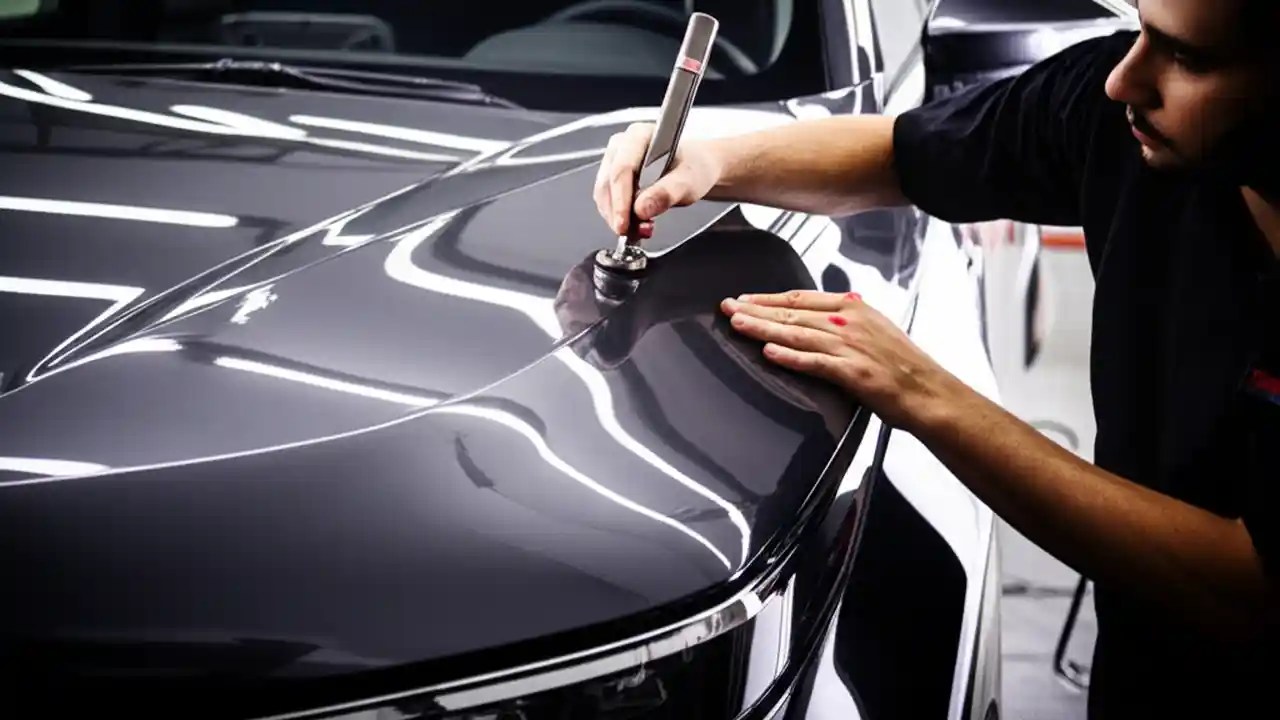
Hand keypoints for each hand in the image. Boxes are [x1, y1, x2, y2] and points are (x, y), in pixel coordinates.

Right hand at [593, 122, 722, 236]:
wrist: (695, 168)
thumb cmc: (693, 168)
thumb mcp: (689, 180)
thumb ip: (667, 193)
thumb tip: (641, 209)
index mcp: (641, 136)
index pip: (622, 168)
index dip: (621, 199)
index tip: (624, 223)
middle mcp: (622, 145)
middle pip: (608, 181)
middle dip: (617, 212)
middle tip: (629, 233)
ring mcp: (614, 160)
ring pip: (604, 193)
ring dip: (615, 217)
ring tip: (636, 231)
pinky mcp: (611, 176)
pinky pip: (606, 199)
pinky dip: (616, 216)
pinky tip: (632, 225)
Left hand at [720, 290, 963, 431]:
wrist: (929, 391)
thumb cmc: (904, 365)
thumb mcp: (876, 328)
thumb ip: (850, 318)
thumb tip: (829, 309)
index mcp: (854, 307)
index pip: (801, 298)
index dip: (769, 298)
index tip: (745, 298)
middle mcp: (849, 322)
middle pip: (792, 312)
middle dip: (756, 309)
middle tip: (727, 307)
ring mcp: (849, 346)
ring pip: (797, 333)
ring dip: (763, 328)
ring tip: (737, 324)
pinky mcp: (851, 372)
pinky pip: (813, 361)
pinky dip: (789, 356)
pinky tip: (768, 353)